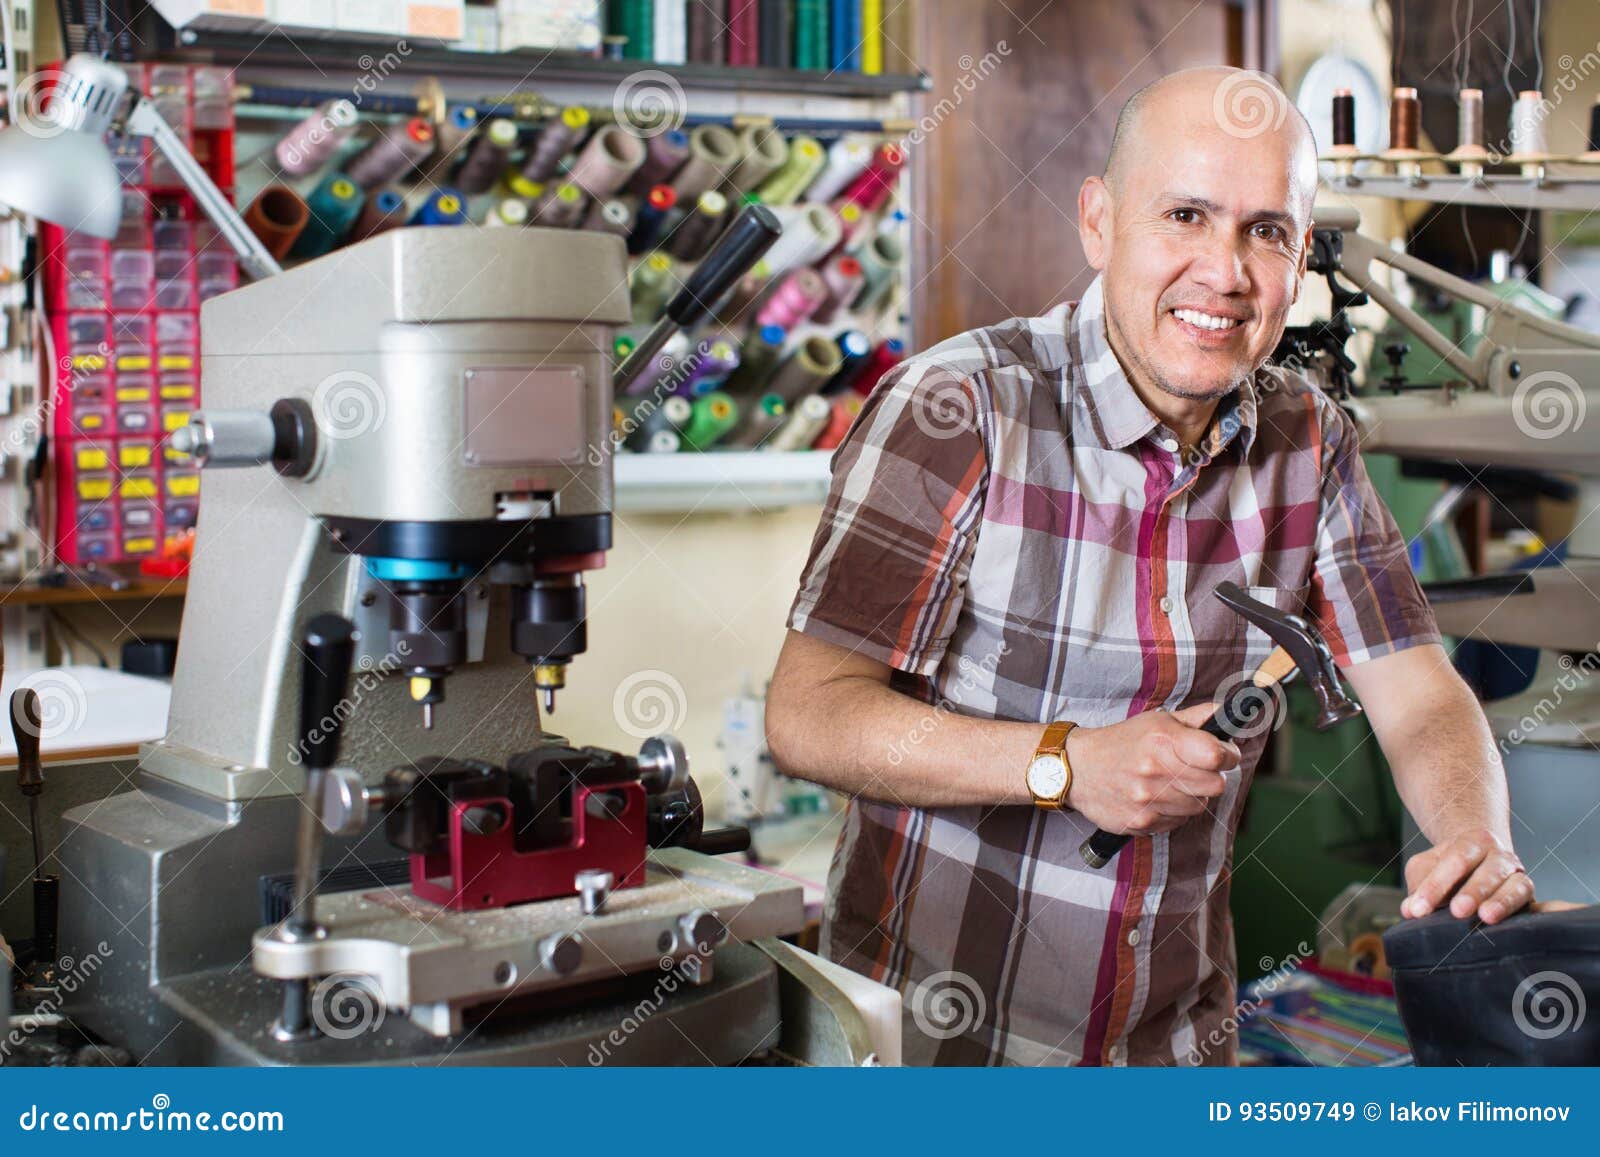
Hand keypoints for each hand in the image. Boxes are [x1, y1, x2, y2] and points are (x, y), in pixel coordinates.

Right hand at [1064, 704, 1238, 835]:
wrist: (1079, 769)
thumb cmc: (1121, 742)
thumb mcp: (1156, 720)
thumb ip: (1195, 718)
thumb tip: (1226, 712)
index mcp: (1162, 740)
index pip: (1217, 756)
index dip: (1228, 754)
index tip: (1224, 753)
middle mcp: (1155, 772)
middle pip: (1215, 786)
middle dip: (1211, 776)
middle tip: (1195, 768)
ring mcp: (1148, 800)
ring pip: (1199, 806)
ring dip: (1192, 795)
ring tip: (1171, 782)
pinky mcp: (1142, 822)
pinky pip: (1179, 822)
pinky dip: (1174, 812)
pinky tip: (1158, 797)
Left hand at [1401, 828, 1532, 924]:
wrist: (1480, 860)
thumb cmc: (1447, 867)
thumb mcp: (1427, 867)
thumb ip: (1418, 885)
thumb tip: (1410, 909)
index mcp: (1475, 840)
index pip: (1455, 860)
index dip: (1436, 885)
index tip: (1419, 909)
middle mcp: (1500, 855)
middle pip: (1487, 872)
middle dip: (1472, 892)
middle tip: (1457, 911)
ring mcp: (1518, 875)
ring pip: (1514, 886)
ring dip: (1500, 902)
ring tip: (1486, 917)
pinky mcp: (1528, 897)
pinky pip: (1528, 902)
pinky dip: (1517, 910)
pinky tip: (1507, 924)